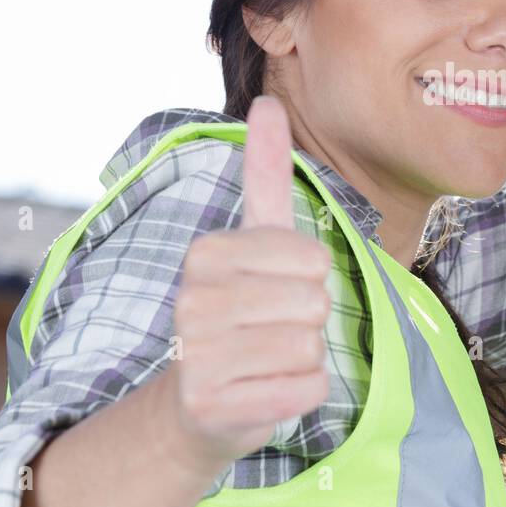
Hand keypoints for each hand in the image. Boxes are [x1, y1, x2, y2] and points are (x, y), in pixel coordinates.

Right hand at [166, 95, 333, 469]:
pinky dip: (301, 393)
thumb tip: (266, 100)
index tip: (276, 288)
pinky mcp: (214, 407)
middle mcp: (191, 302)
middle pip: (314, 303)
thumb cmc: (242, 311)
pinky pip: (306, 390)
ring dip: (304, 357)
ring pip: (310, 347)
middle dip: (309, 320)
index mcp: (205, 255)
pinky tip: (265, 391)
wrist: (202, 403)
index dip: (311, 277)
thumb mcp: (256, 239)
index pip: (311, 259)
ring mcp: (197, 357)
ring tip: (267, 359)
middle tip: (271, 329)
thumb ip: (265, 172)